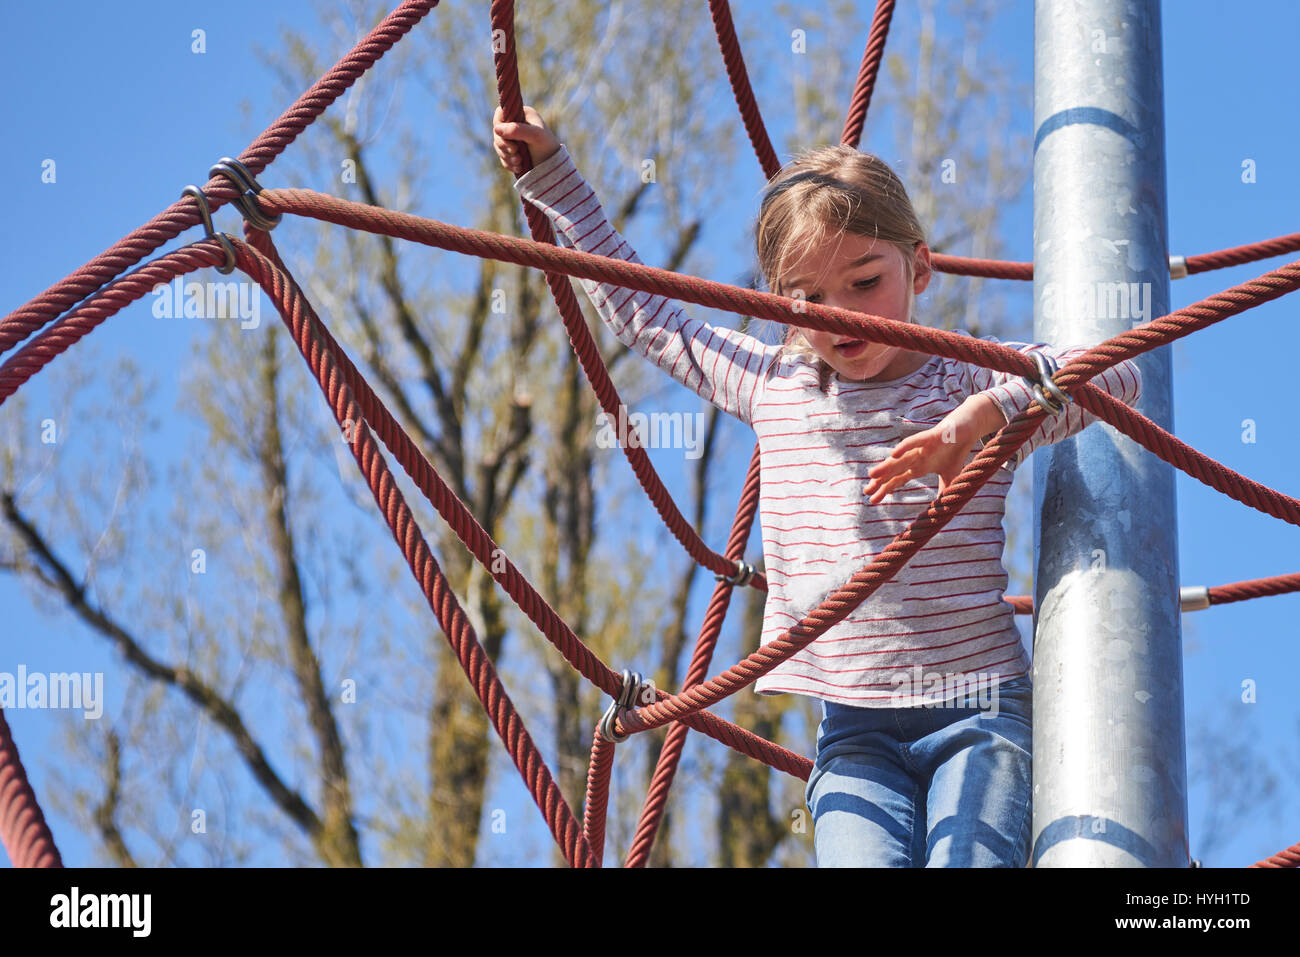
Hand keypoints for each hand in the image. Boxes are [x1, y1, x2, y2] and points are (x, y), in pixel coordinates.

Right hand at [493, 105, 560, 173]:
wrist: (553, 167)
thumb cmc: (547, 147)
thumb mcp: (535, 136)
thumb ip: (517, 130)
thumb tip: (497, 129)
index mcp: (522, 114)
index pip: (500, 114)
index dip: (499, 126)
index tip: (507, 138)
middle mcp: (516, 124)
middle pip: (497, 132)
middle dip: (504, 145)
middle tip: (515, 152)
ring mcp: (513, 138)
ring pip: (498, 146)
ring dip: (507, 156)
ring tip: (520, 162)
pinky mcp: (512, 152)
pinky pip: (502, 157)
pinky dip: (509, 163)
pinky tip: (519, 167)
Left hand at [863, 405, 983, 503]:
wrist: (967, 428)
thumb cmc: (954, 450)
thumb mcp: (950, 476)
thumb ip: (943, 490)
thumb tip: (942, 509)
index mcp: (918, 467)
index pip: (897, 480)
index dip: (885, 489)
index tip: (872, 500)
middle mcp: (916, 458)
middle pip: (894, 471)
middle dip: (879, 481)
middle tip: (866, 492)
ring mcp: (921, 447)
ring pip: (901, 458)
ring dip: (886, 466)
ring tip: (872, 475)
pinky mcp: (930, 437)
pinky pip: (915, 442)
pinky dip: (904, 447)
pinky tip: (894, 454)